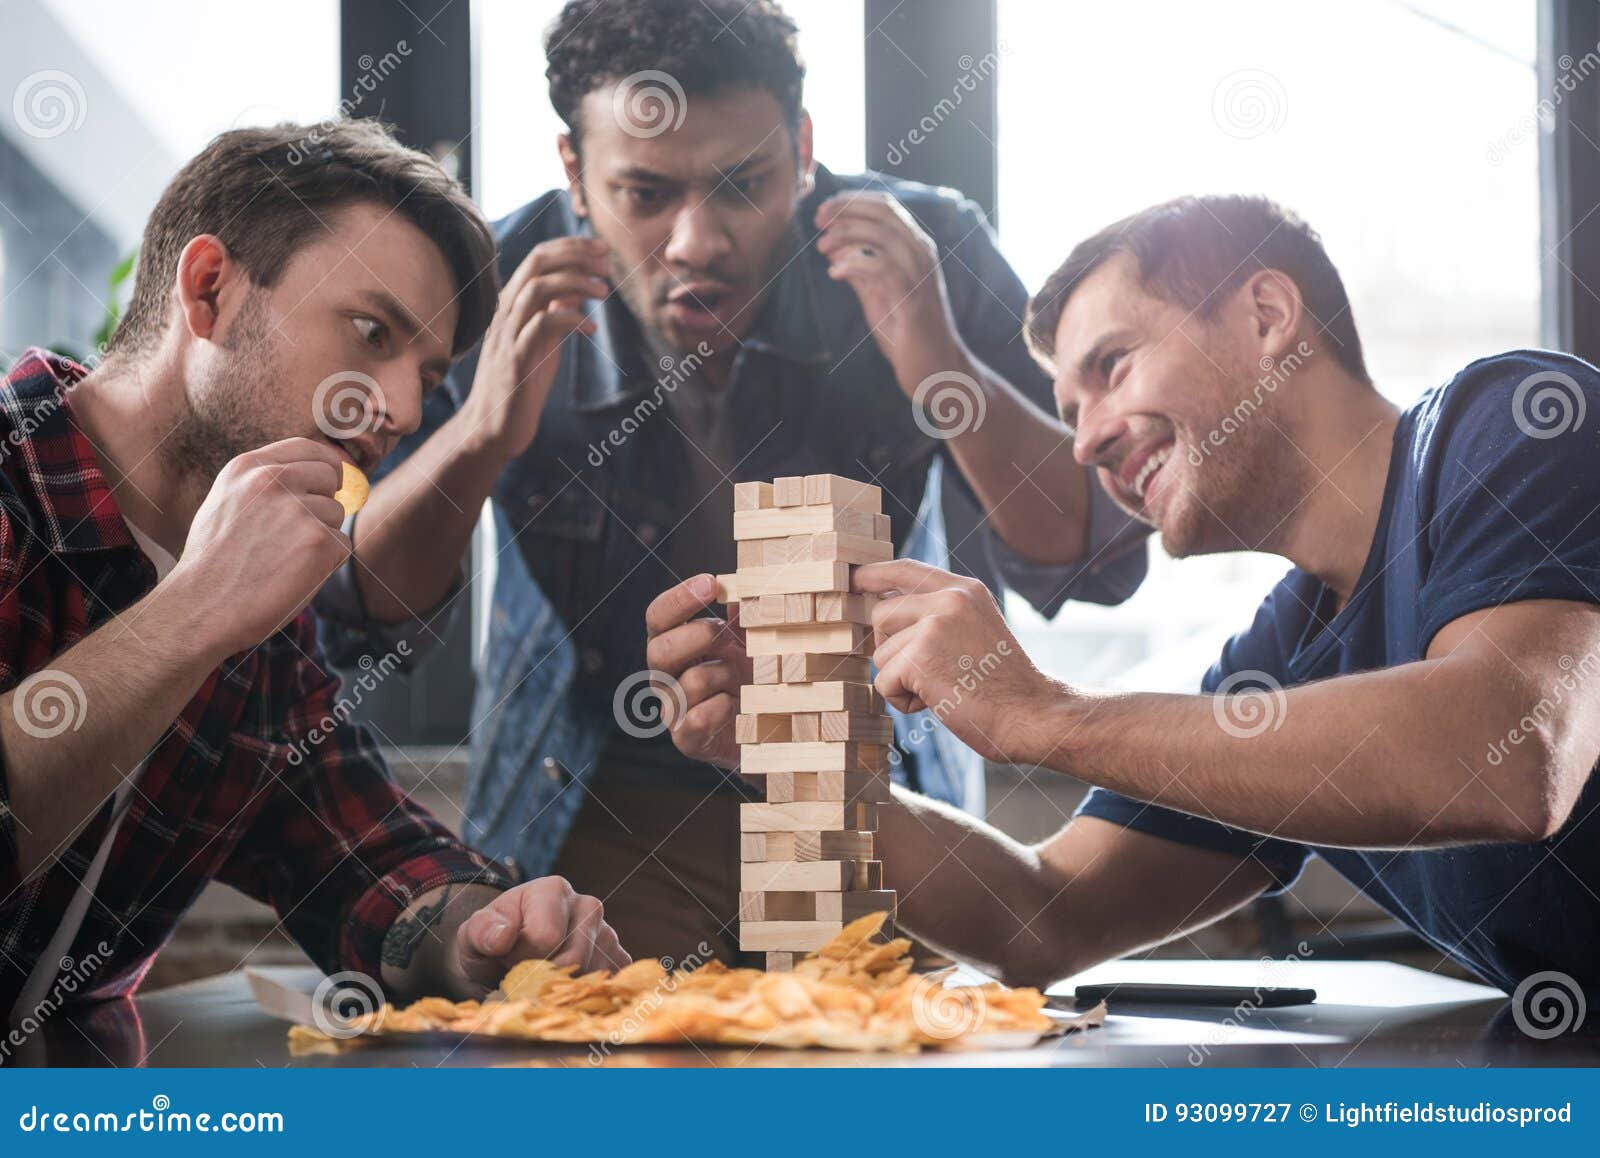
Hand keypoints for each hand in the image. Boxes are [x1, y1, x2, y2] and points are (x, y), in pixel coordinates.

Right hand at [171, 437, 350, 657]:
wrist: (201, 607)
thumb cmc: (214, 563)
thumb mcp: (227, 504)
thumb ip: (265, 486)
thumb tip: (318, 475)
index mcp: (247, 467)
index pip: (308, 448)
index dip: (326, 464)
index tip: (331, 480)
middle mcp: (273, 480)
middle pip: (330, 476)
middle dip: (324, 502)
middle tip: (298, 534)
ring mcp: (298, 509)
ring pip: (337, 514)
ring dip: (322, 537)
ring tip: (284, 559)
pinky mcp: (318, 540)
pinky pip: (342, 545)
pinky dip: (327, 563)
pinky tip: (293, 575)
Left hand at [454, 876, 628, 989]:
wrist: (507, 954)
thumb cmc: (492, 941)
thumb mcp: (474, 935)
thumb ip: (482, 932)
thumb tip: (503, 936)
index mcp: (553, 890)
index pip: (546, 938)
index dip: (521, 959)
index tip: (508, 958)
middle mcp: (587, 906)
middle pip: (573, 959)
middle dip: (543, 977)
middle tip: (525, 972)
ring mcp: (607, 932)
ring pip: (592, 976)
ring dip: (563, 990)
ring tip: (543, 977)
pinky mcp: (618, 958)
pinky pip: (610, 985)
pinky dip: (587, 996)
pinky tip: (565, 989)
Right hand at [460, 237, 609, 456]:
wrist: (493, 426)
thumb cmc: (521, 381)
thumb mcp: (542, 340)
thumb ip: (554, 311)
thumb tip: (577, 288)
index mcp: (513, 303)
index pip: (539, 256)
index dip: (571, 246)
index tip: (602, 249)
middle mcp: (507, 311)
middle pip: (538, 262)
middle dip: (576, 255)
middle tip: (607, 265)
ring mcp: (508, 334)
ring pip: (539, 288)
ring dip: (577, 283)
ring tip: (604, 291)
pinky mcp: (516, 359)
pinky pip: (542, 325)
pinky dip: (571, 319)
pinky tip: (592, 329)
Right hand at [645, 574, 750, 768]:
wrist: (765, 730)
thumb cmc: (751, 677)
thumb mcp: (750, 639)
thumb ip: (744, 614)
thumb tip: (743, 587)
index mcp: (674, 645)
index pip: (658, 617)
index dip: (679, 599)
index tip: (711, 583)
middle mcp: (666, 676)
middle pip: (657, 650)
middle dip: (696, 637)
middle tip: (725, 634)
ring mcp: (674, 709)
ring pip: (685, 684)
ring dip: (721, 675)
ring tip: (741, 677)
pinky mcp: (687, 739)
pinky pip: (694, 720)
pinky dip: (719, 709)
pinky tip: (734, 703)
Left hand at [816, 192, 963, 386]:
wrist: (936, 369)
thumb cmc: (907, 333)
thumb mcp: (878, 295)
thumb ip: (860, 272)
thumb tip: (835, 251)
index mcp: (916, 249)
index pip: (887, 207)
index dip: (853, 201)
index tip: (824, 211)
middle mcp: (922, 255)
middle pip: (884, 212)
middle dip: (847, 209)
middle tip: (818, 219)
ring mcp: (920, 275)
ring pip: (882, 235)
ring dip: (846, 234)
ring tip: (822, 247)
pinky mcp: (913, 299)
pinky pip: (882, 268)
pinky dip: (854, 263)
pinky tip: (834, 272)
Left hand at [853, 559, 1058, 764]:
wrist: (1030, 713)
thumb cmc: (1003, 684)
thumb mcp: (976, 629)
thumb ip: (939, 615)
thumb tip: (885, 613)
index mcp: (963, 590)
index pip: (905, 569)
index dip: (874, 574)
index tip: (854, 579)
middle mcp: (948, 599)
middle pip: (880, 615)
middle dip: (891, 648)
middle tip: (927, 672)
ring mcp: (933, 625)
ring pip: (881, 654)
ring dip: (902, 680)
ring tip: (942, 688)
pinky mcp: (920, 657)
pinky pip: (884, 682)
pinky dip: (903, 701)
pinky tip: (937, 702)